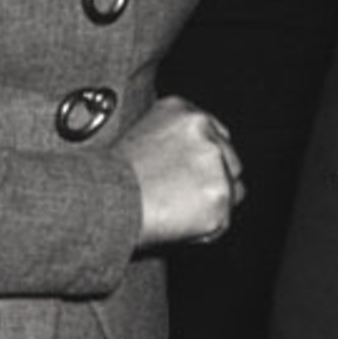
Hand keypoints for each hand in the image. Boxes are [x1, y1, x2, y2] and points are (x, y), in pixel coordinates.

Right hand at [116, 95, 241, 248]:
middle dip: (212, 181)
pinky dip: (205, 228)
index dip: (202, 160)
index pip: (216, 135)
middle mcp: (203, 129)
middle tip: (181, 198)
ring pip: (232, 191)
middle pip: (230, 161)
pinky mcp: (220, 194)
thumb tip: (190, 164)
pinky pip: (223, 219)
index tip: (189, 175)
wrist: (105, 199)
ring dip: (210, 204)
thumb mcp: (140, 138)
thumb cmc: (111, 176)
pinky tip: (178, 222)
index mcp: (182, 110)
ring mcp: (215, 161)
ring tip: (174, 211)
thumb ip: (174, 141)